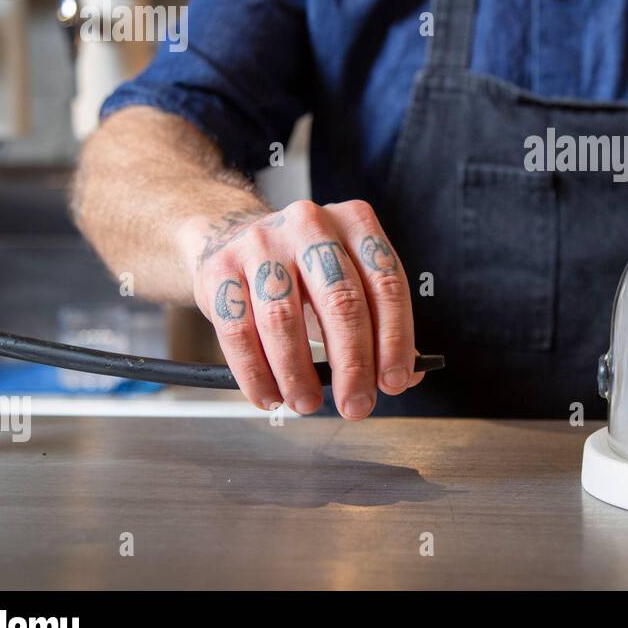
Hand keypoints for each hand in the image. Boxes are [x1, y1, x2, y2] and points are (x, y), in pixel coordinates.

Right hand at [179, 200, 421, 418]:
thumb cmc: (303, 269)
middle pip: (341, 302)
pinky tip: (269, 395)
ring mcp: (261, 242)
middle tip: (355, 405)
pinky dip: (255, 374)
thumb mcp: (349, 280)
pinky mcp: (220, 268)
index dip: (394, 339)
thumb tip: (407, 375)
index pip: (386, 285)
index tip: (394, 382)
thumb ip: (380, 324)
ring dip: (298, 374)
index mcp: (355, 223)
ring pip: (284, 320)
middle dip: (352, 365)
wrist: (232, 236)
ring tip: (307, 403)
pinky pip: (238, 331)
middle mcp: (311, 225)